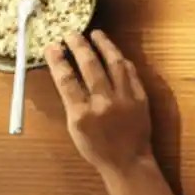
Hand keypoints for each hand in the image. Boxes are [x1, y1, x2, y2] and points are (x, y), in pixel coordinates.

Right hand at [46, 31, 151, 176]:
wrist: (128, 161)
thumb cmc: (96, 148)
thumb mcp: (75, 129)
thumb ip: (72, 101)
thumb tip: (66, 74)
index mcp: (82, 114)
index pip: (66, 80)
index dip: (58, 61)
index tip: (52, 46)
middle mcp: (104, 103)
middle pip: (90, 66)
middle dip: (79, 46)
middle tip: (72, 34)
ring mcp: (125, 99)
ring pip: (114, 63)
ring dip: (104, 45)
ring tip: (96, 34)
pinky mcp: (141, 97)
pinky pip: (131, 72)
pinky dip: (121, 60)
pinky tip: (115, 53)